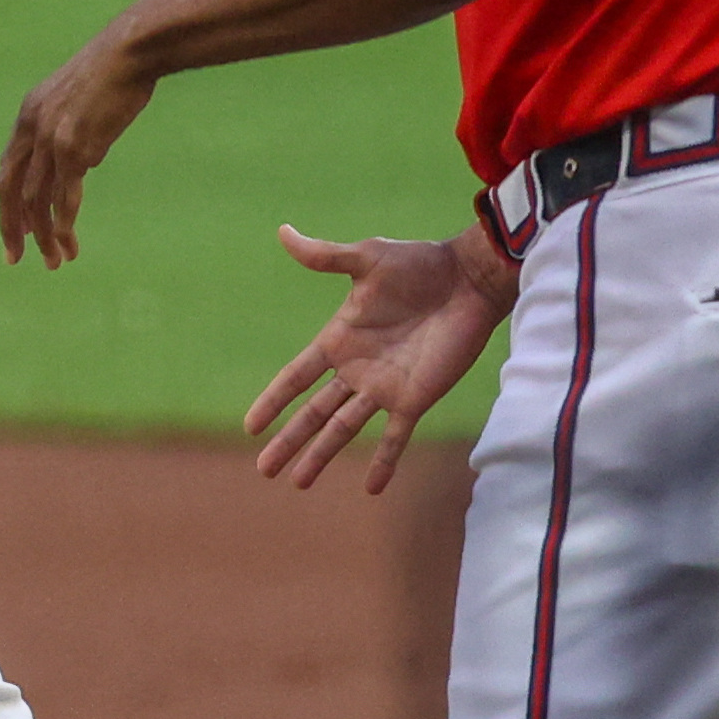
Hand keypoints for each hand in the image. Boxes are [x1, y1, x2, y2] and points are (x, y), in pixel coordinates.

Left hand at [0, 31, 156, 267]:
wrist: (129, 51)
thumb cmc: (113, 71)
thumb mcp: (77, 98)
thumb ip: (70, 129)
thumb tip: (83, 162)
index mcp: (28, 115)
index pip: (8, 170)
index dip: (8, 205)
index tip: (17, 232)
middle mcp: (33, 129)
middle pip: (10, 190)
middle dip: (12, 228)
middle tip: (16, 258)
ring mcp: (52, 139)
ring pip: (37, 200)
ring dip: (45, 235)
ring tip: (56, 260)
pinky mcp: (76, 147)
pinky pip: (65, 195)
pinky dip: (63, 223)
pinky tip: (68, 242)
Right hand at [244, 224, 514, 493]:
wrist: (468, 279)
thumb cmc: (418, 264)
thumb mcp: (366, 258)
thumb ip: (325, 256)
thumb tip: (282, 231)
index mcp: (340, 338)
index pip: (297, 376)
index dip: (274, 400)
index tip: (250, 426)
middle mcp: (357, 369)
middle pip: (314, 413)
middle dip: (289, 440)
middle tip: (264, 469)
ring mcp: (385, 387)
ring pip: (344, 429)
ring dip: (322, 455)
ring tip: (299, 483)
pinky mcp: (417, 398)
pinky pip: (396, 436)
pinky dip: (384, 461)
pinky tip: (370, 487)